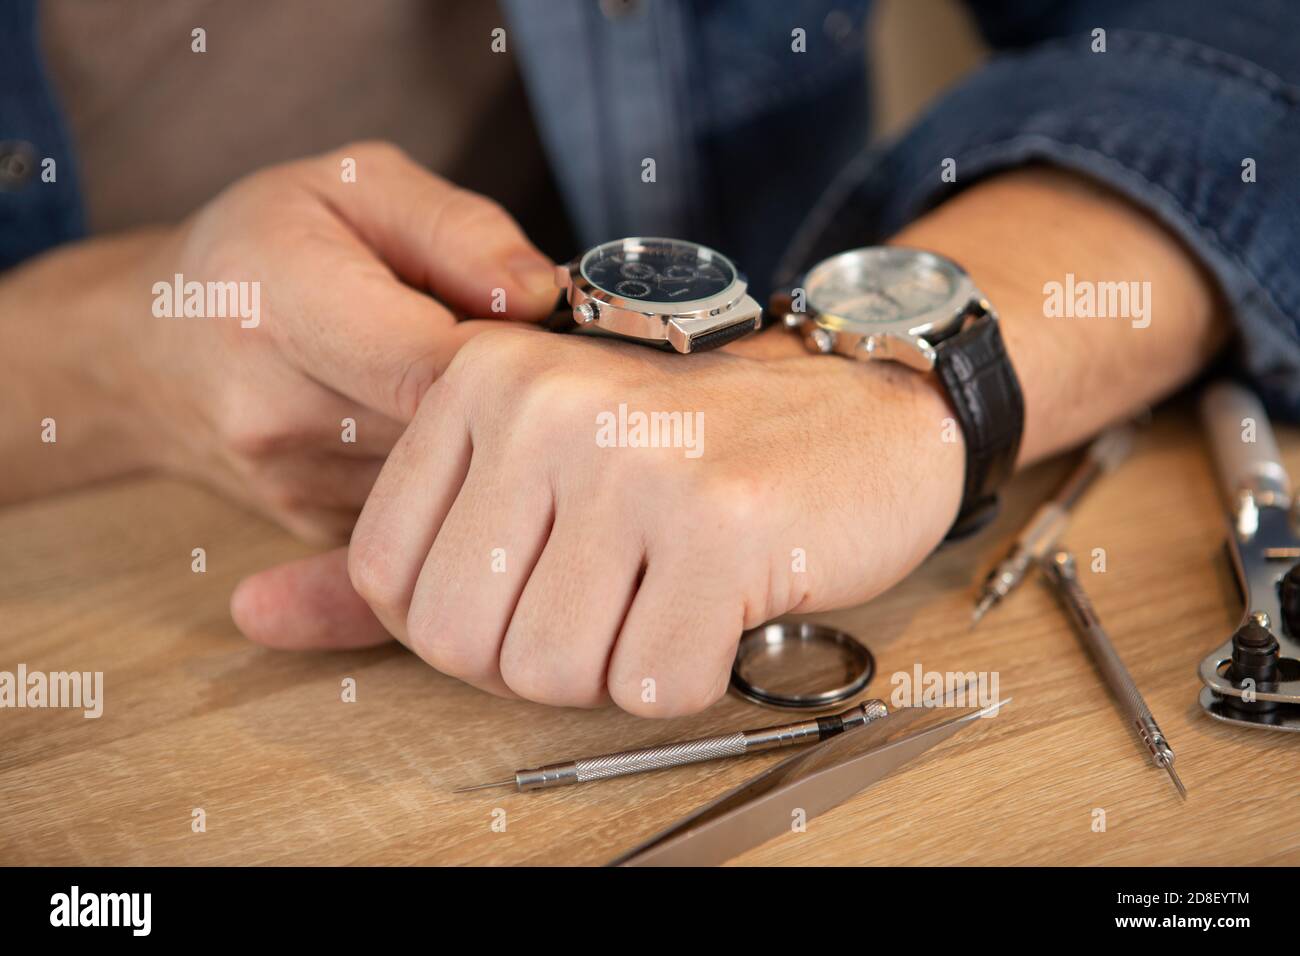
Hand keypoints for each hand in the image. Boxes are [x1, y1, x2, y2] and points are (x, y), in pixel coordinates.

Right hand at [81, 141, 555, 540]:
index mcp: (279, 307)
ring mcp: (296, 487)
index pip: (435, 367)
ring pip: (452, 482)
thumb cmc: (261, 248)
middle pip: (456, 433)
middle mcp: (276, 415)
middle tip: (531, 353)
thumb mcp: (355, 185)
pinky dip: (456, 475)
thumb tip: (543, 296)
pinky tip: (447, 431)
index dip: (517, 355)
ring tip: (479, 384)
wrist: (151, 351)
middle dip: (515, 397)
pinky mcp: (319, 532)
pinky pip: (427, 516)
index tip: (544, 330)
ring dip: (489, 438)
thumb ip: (456, 229)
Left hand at [233, 325, 963, 714]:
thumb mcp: (528, 472)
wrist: (856, 410)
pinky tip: (719, 602)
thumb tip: (251, 619)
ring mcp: (634, 463)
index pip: (387, 580)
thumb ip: (392, 554)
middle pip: (462, 642)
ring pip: (548, 675)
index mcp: (479, 381)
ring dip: (613, 662)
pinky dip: (686, 671)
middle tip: (610, 595)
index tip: (540, 580)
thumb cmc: (685, 450)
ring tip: (664, 590)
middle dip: (535, 653)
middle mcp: (547, 407)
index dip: (461, 621)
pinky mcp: (721, 528)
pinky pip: (652, 685)